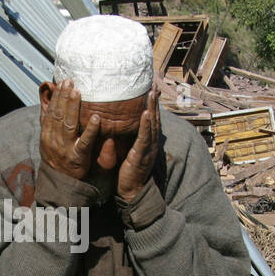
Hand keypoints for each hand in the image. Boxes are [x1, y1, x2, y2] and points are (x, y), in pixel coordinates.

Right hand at [39, 79, 99, 180]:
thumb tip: (46, 98)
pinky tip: (96, 117)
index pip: (51, 112)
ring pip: (69, 124)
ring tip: (78, 92)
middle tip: (70, 82)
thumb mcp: (47, 139)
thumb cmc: (56, 156)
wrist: (59, 181)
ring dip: (73, 107)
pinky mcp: (78, 157)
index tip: (62, 83)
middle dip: (64, 97)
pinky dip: (91, 129)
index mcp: (46, 135)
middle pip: (58, 115)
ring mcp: (66, 148)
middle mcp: (54, 140)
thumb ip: (48, 119)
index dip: (56, 96)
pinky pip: (85, 141)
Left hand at [116, 84, 160, 201]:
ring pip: (152, 124)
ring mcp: (148, 148)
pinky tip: (146, 113)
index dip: (151, 104)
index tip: (149, 89)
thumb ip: (129, 138)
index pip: (150, 119)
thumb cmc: (129, 171)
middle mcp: (151, 142)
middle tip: (152, 84)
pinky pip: (145, 137)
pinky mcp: (142, 154)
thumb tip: (120, 125)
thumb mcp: (130, 151)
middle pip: (154, 117)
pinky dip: (146, 124)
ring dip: (152, 107)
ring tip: (151, 93)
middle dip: (154, 101)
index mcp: (147, 140)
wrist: (132, 190)